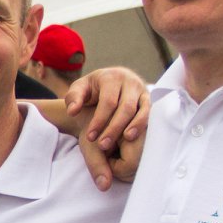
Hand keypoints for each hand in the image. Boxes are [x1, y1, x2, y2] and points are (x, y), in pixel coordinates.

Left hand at [61, 68, 148, 189]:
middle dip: (114, 128)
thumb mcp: (79, 89)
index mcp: (111, 77)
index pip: (108, 101)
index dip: (99, 120)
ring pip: (141, 110)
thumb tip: (72, 111)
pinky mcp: (149, 100)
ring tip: (124, 141)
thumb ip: (73, 98)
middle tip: (103, 145)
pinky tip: (134, 137)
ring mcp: (142, 90)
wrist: (111, 81)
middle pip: (126, 107)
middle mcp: (130, 82)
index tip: (90, 137)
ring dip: (133, 127)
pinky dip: (143, 125)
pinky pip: (150, 113)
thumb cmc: (93, 88)